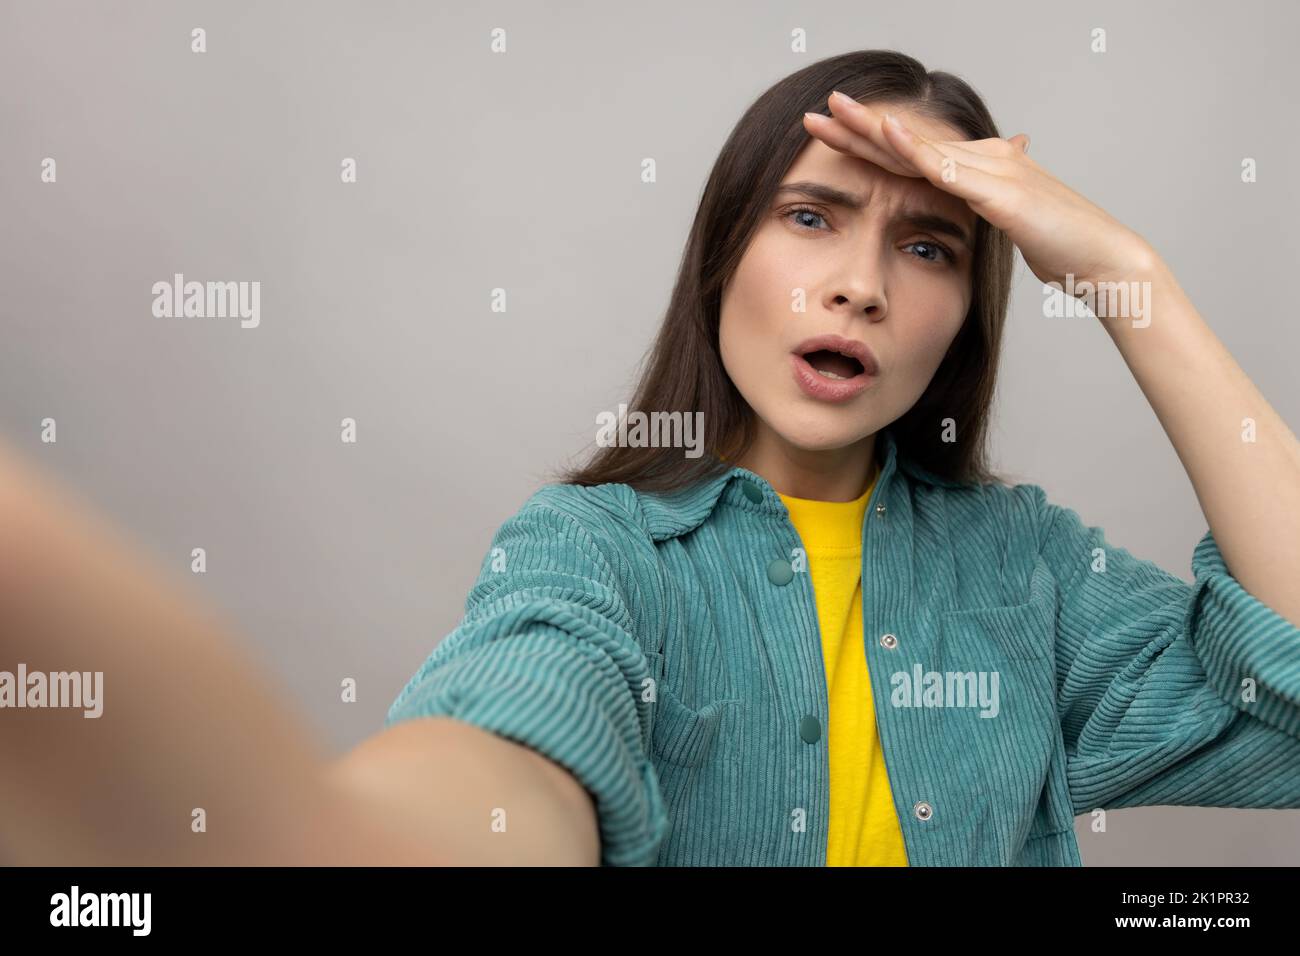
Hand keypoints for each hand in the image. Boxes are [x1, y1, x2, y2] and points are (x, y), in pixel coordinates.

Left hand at [803, 92, 1159, 289]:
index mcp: (981, 169)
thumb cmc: (1063, 246)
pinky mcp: (1003, 192)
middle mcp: (984, 160)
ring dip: (876, 129)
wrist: (1105, 260)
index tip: (830, 134)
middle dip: (859, 128)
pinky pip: (950, 169)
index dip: (870, 143)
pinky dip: (916, 151)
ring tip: (836, 111)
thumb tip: (980, 194)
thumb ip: (991, 205)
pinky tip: (888, 135)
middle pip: (908, 144)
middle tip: (816, 111)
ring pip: (921, 148)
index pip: (912, 156)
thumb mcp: (1013, 224)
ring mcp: (993, 172)